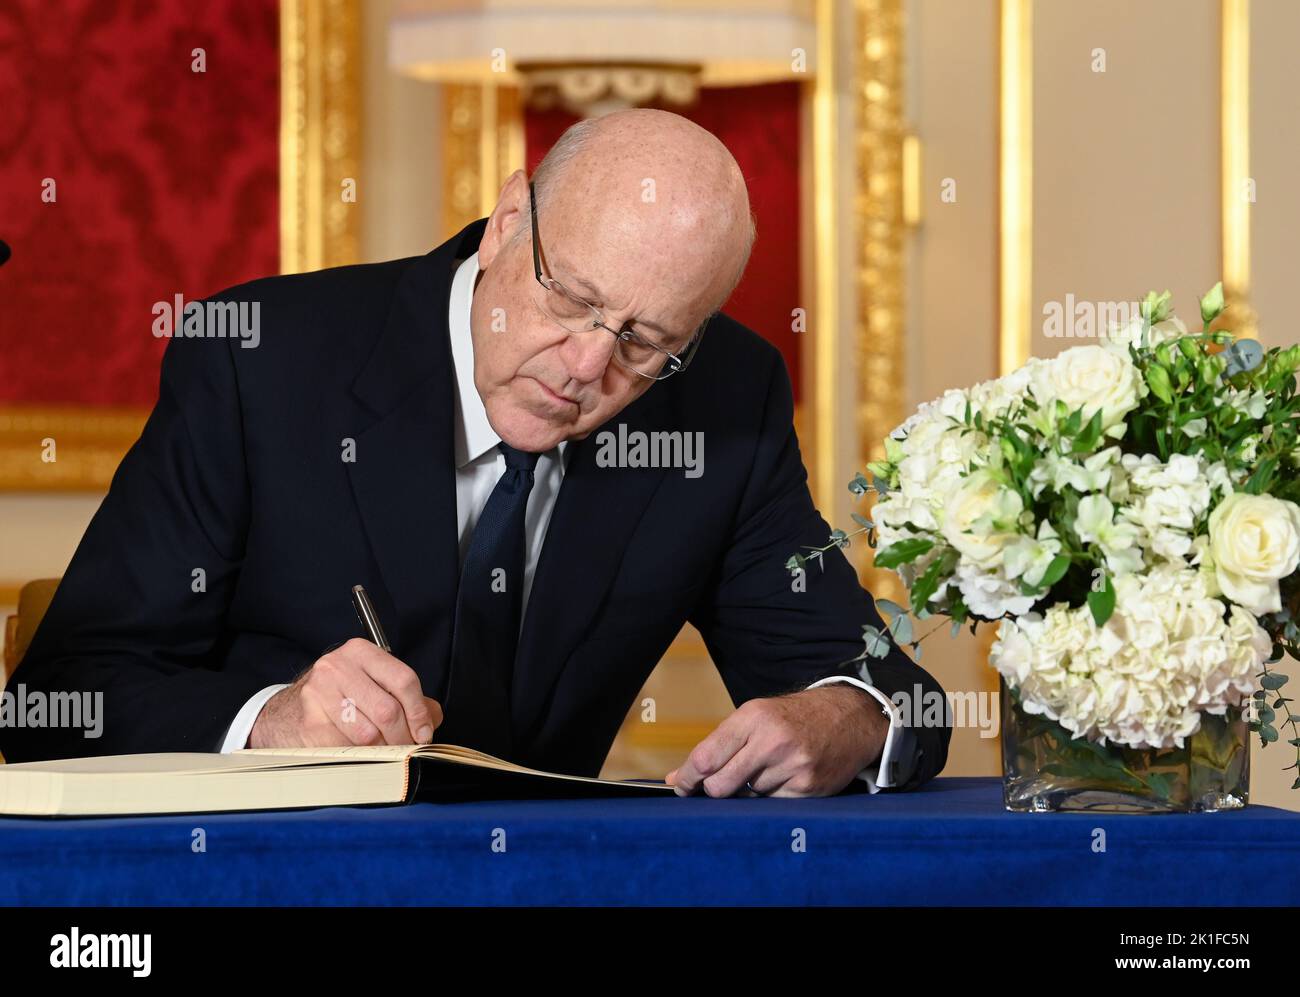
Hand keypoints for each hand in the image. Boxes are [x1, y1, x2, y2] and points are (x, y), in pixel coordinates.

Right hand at [248, 638, 442, 748]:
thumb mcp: (372, 684)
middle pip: (387, 710)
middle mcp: (337, 667)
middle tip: (408, 748)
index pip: (403, 679)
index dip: (419, 712)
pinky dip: (361, 757)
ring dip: (384, 750)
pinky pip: (347, 748)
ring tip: (387, 752)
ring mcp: (319, 694)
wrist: (286, 713)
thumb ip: (408, 697)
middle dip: (404, 736)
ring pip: (368, 734)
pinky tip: (361, 754)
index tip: (424, 732)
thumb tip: (432, 717)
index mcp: (360, 652)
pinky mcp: (309, 722)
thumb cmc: (339, 697)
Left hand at [665, 685, 888, 797]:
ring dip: (749, 791)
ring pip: (747, 797)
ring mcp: (793, 766)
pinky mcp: (809, 787)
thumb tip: (676, 779)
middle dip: (714, 791)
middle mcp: (772, 741)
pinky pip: (772, 805)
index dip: (687, 778)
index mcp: (752, 718)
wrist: (849, 717)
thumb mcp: (754, 717)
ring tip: (767, 770)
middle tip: (717, 787)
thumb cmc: (793, 718)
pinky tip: (783, 779)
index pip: (706, 758)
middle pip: (721, 786)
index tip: (680, 788)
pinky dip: (771, 797)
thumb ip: (717, 746)